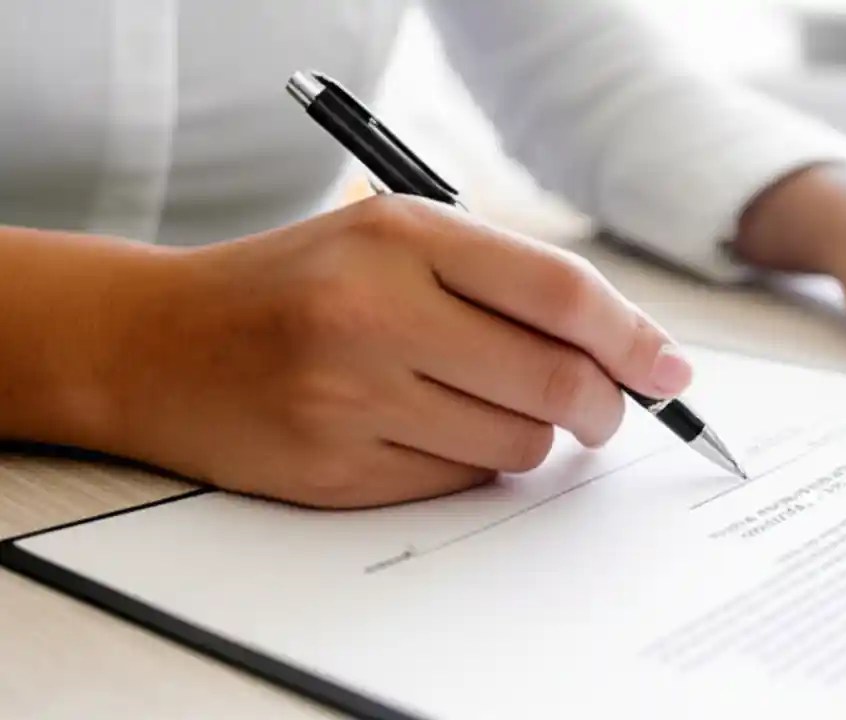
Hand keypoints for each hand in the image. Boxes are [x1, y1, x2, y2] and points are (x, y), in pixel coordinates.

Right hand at [100, 195, 692, 507]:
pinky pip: (460, 481)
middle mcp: (375, 312)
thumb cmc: (296, 285)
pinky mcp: (334, 469)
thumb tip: (625, 349)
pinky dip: (473, 463)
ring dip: (532, 434)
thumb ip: (504, 281)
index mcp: (403, 236)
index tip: (671, 370)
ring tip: (482, 403)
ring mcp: (351, 397)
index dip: (633, 336)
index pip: (560, 292)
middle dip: (606, 405)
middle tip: (607, 409)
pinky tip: (427, 430)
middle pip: (556, 378)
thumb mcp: (395, 241)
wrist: (157, 343)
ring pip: (518, 442)